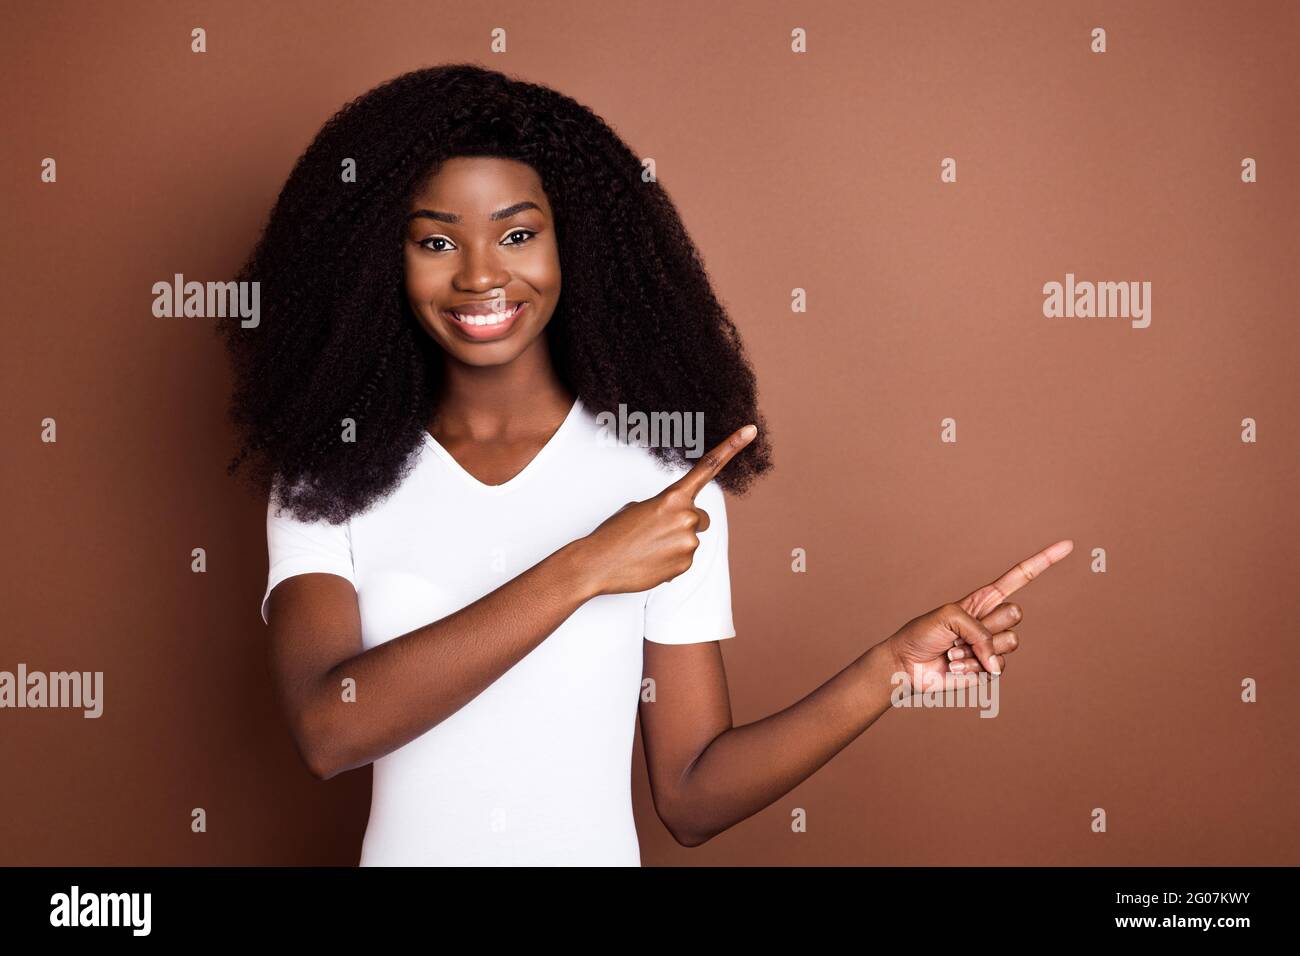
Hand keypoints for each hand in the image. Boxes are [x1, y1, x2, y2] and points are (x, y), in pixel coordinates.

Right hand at [579, 424, 756, 595]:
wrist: (597, 563)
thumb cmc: (614, 533)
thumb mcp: (639, 508)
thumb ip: (666, 508)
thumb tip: (676, 522)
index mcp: (673, 496)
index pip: (708, 467)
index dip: (732, 446)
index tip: (751, 431)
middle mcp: (687, 517)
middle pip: (700, 517)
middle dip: (683, 523)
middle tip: (655, 532)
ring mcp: (688, 542)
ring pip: (690, 539)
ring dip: (674, 543)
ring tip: (648, 548)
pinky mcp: (685, 565)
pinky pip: (684, 559)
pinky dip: (670, 561)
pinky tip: (650, 561)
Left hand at [884, 540, 1073, 689]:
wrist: (907, 664)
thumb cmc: (922, 633)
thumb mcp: (949, 616)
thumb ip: (980, 632)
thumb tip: (997, 663)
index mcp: (984, 599)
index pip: (1020, 577)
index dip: (1043, 561)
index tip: (1068, 544)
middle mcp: (992, 621)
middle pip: (1016, 614)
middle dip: (989, 622)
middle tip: (961, 632)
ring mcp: (992, 646)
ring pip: (1010, 642)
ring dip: (977, 649)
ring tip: (953, 650)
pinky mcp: (989, 669)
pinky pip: (997, 666)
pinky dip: (973, 667)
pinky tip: (955, 666)